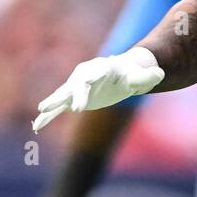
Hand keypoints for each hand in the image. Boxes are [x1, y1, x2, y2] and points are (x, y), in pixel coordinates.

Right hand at [33, 47, 163, 132]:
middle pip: (74, 86)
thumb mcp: (142, 76)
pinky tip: (37, 127)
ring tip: (41, 111)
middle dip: (68, 96)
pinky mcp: (74, 98)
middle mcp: (85, 76)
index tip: (81, 106)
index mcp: (101, 69)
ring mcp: (78, 87)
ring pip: (62, 95)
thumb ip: (148, 76)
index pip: (91, 77)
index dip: (86, 90)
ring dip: (52, 103)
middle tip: (61, 108)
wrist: (124, 74)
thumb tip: (160, 74)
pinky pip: (59, 107)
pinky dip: (49, 116)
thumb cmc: (134, 74)